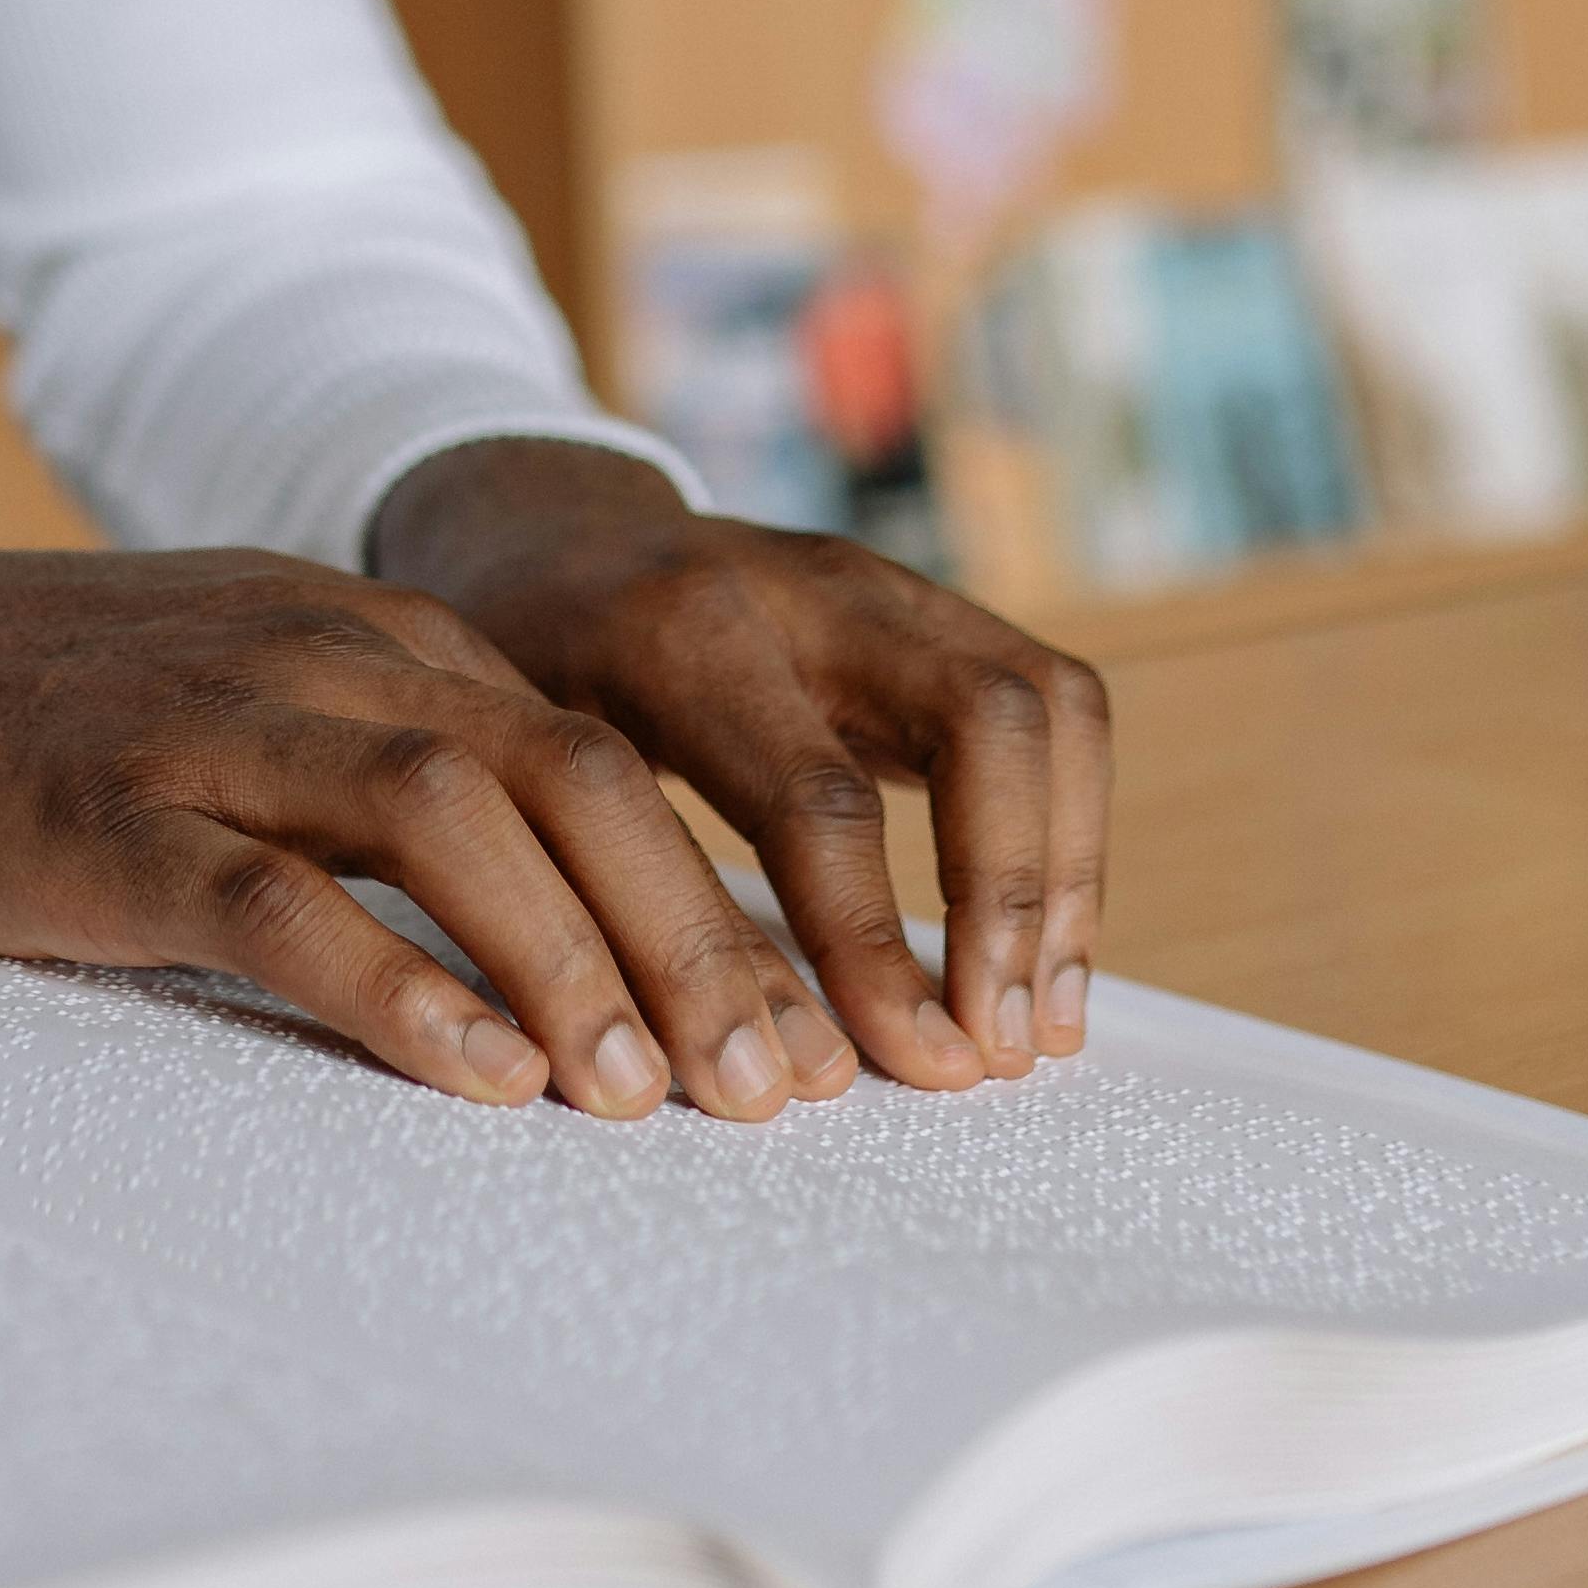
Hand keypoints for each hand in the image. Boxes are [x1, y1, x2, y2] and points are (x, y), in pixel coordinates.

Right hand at [0, 524, 877, 1122]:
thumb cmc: (64, 719)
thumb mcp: (268, 699)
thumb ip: (408, 770)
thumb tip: (578, 922)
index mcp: (380, 638)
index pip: (602, 755)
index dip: (721, 894)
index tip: (801, 1029)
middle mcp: (326, 659)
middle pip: (570, 779)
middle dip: (695, 938)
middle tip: (767, 1089)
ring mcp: (218, 728)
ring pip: (452, 818)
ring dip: (572, 959)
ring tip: (641, 1097)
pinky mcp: (113, 817)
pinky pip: (279, 896)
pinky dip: (393, 985)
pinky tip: (473, 1076)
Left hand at [370, 441, 1107, 1091]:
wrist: (543, 527)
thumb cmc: (520, 666)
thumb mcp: (524, 755)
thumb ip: (606, 877)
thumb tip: (709, 1056)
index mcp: (682, 632)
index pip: (818, 799)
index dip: (872, 944)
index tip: (910, 1060)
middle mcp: (807, 590)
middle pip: (985, 721)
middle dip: (1014, 899)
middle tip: (997, 1048)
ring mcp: (886, 587)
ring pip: (1047, 702)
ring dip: (1068, 872)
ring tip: (1044, 1017)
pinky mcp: (934, 610)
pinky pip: (1049, 705)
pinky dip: (1067, 828)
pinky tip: (1041, 944)